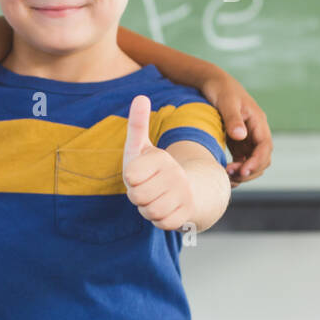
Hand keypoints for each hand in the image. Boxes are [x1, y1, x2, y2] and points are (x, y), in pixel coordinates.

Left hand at [123, 95, 194, 230]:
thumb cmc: (155, 167)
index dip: (131, 178)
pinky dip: (159, 219)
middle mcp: (176, 176)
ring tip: (156, 197)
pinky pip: (161, 223)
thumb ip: (138, 123)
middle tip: (148, 188)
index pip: (130, 176)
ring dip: (147, 208)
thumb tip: (140, 96)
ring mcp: (184, 196)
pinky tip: (166, 209)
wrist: (189, 189)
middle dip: (137, 195)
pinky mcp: (188, 214)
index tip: (141, 173)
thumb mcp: (142, 146)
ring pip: (148, 211)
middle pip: (136, 196)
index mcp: (162, 159)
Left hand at [199, 72, 271, 185]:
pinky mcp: (237, 141)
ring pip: (252, 161)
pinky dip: (236, 168)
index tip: (243, 171)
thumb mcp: (227, 102)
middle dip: (249, 171)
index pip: (265, 146)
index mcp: (258, 122)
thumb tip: (241, 136)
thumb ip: (233, 119)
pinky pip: (241, 159)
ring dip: (243, 172)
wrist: (213, 83)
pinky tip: (223, 173)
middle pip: (262, 158)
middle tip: (230, 176)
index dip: (256, 161)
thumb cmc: (221, 90)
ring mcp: (247, 137)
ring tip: (225, 176)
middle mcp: (256, 131)